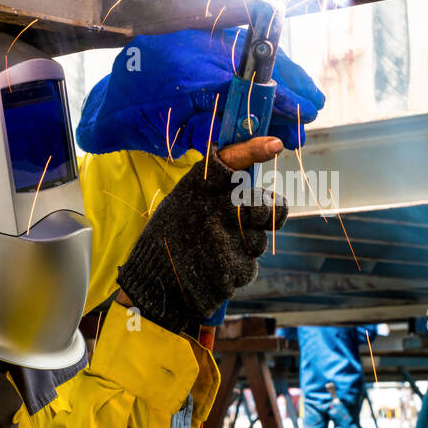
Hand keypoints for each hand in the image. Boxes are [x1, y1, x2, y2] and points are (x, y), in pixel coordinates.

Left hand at [76, 28, 324, 157]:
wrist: (106, 99)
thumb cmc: (135, 124)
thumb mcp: (176, 140)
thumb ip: (221, 141)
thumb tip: (269, 144)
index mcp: (190, 75)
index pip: (250, 85)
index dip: (283, 99)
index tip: (307, 113)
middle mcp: (196, 48)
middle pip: (258, 62)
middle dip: (290, 86)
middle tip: (312, 112)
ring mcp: (197, 37)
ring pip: (253, 51)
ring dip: (281, 75)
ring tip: (303, 99)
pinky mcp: (199, 35)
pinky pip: (240, 46)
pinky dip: (262, 65)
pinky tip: (278, 82)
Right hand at [116, 136, 287, 334]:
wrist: (153, 282)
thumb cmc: (170, 237)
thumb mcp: (184, 201)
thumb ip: (219, 189)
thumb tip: (261, 185)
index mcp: (199, 188)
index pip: (231, 160)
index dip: (254, 150)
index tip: (275, 145)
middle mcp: (215, 207)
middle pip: (265, 205)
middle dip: (266, 214)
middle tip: (252, 221)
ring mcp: (226, 238)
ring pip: (258, 240)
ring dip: (245, 247)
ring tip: (216, 251)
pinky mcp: (233, 267)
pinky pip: (249, 266)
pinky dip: (237, 269)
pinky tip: (215, 268)